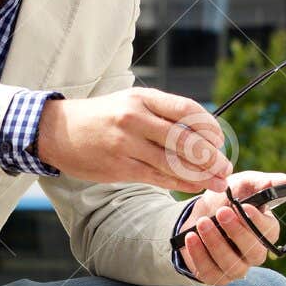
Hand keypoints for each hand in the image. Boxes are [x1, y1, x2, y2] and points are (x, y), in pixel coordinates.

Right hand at [36, 89, 232, 191]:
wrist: (59, 131)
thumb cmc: (103, 117)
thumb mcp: (132, 103)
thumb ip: (162, 114)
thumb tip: (201, 132)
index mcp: (142, 98)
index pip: (187, 110)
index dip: (209, 128)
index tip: (219, 141)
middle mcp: (135, 119)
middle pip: (184, 139)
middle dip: (210, 157)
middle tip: (225, 167)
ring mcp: (127, 144)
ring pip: (173, 162)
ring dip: (200, 175)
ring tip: (217, 181)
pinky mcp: (120, 167)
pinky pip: (157, 177)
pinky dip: (179, 184)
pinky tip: (193, 186)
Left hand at [177, 171, 285, 285]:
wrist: (197, 214)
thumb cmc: (227, 199)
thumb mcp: (245, 184)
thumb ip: (269, 183)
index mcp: (266, 231)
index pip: (269, 232)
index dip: (258, 222)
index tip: (245, 207)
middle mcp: (255, 253)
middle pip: (254, 252)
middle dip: (237, 232)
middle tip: (222, 212)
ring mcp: (236, 267)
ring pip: (232, 265)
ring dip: (216, 244)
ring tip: (202, 222)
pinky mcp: (216, 276)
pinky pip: (210, 273)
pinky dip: (199, 255)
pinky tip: (190, 238)